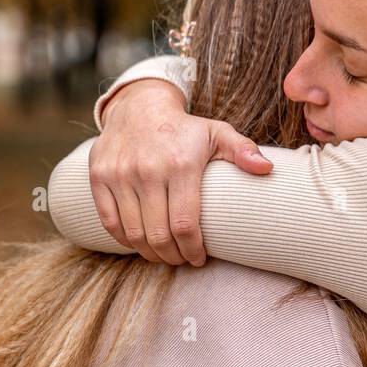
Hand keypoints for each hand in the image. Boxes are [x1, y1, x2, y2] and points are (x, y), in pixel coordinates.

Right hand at [88, 79, 272, 264]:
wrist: (139, 107)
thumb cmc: (184, 130)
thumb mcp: (217, 133)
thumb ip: (242, 150)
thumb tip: (267, 170)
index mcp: (180, 165)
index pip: (184, 225)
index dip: (192, 250)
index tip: (199, 259)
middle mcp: (147, 170)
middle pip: (159, 236)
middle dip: (173, 256)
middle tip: (182, 259)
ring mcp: (119, 174)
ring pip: (134, 234)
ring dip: (151, 254)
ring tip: (164, 254)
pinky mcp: (99, 177)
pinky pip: (111, 223)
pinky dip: (126, 240)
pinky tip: (140, 243)